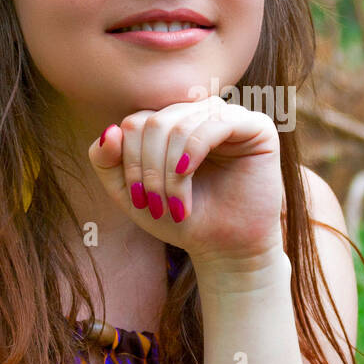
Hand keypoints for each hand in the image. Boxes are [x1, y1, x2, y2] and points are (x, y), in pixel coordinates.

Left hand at [87, 95, 284, 269]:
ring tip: (176, 205)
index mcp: (172, 122)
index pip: (136, 123)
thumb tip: (109, 131)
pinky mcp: (257, 127)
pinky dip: (194, 151)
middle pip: (155, 122)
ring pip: (180, 124)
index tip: (137, 200)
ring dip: (170, 171)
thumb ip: (106, 162)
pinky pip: (216, 122)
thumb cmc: (182, 220)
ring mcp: (229, 117)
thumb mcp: (130, 194)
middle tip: (156, 206)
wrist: (225, 249)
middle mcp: (200, 114)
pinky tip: (188, 175)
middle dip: (149, 169)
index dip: (129, 161)